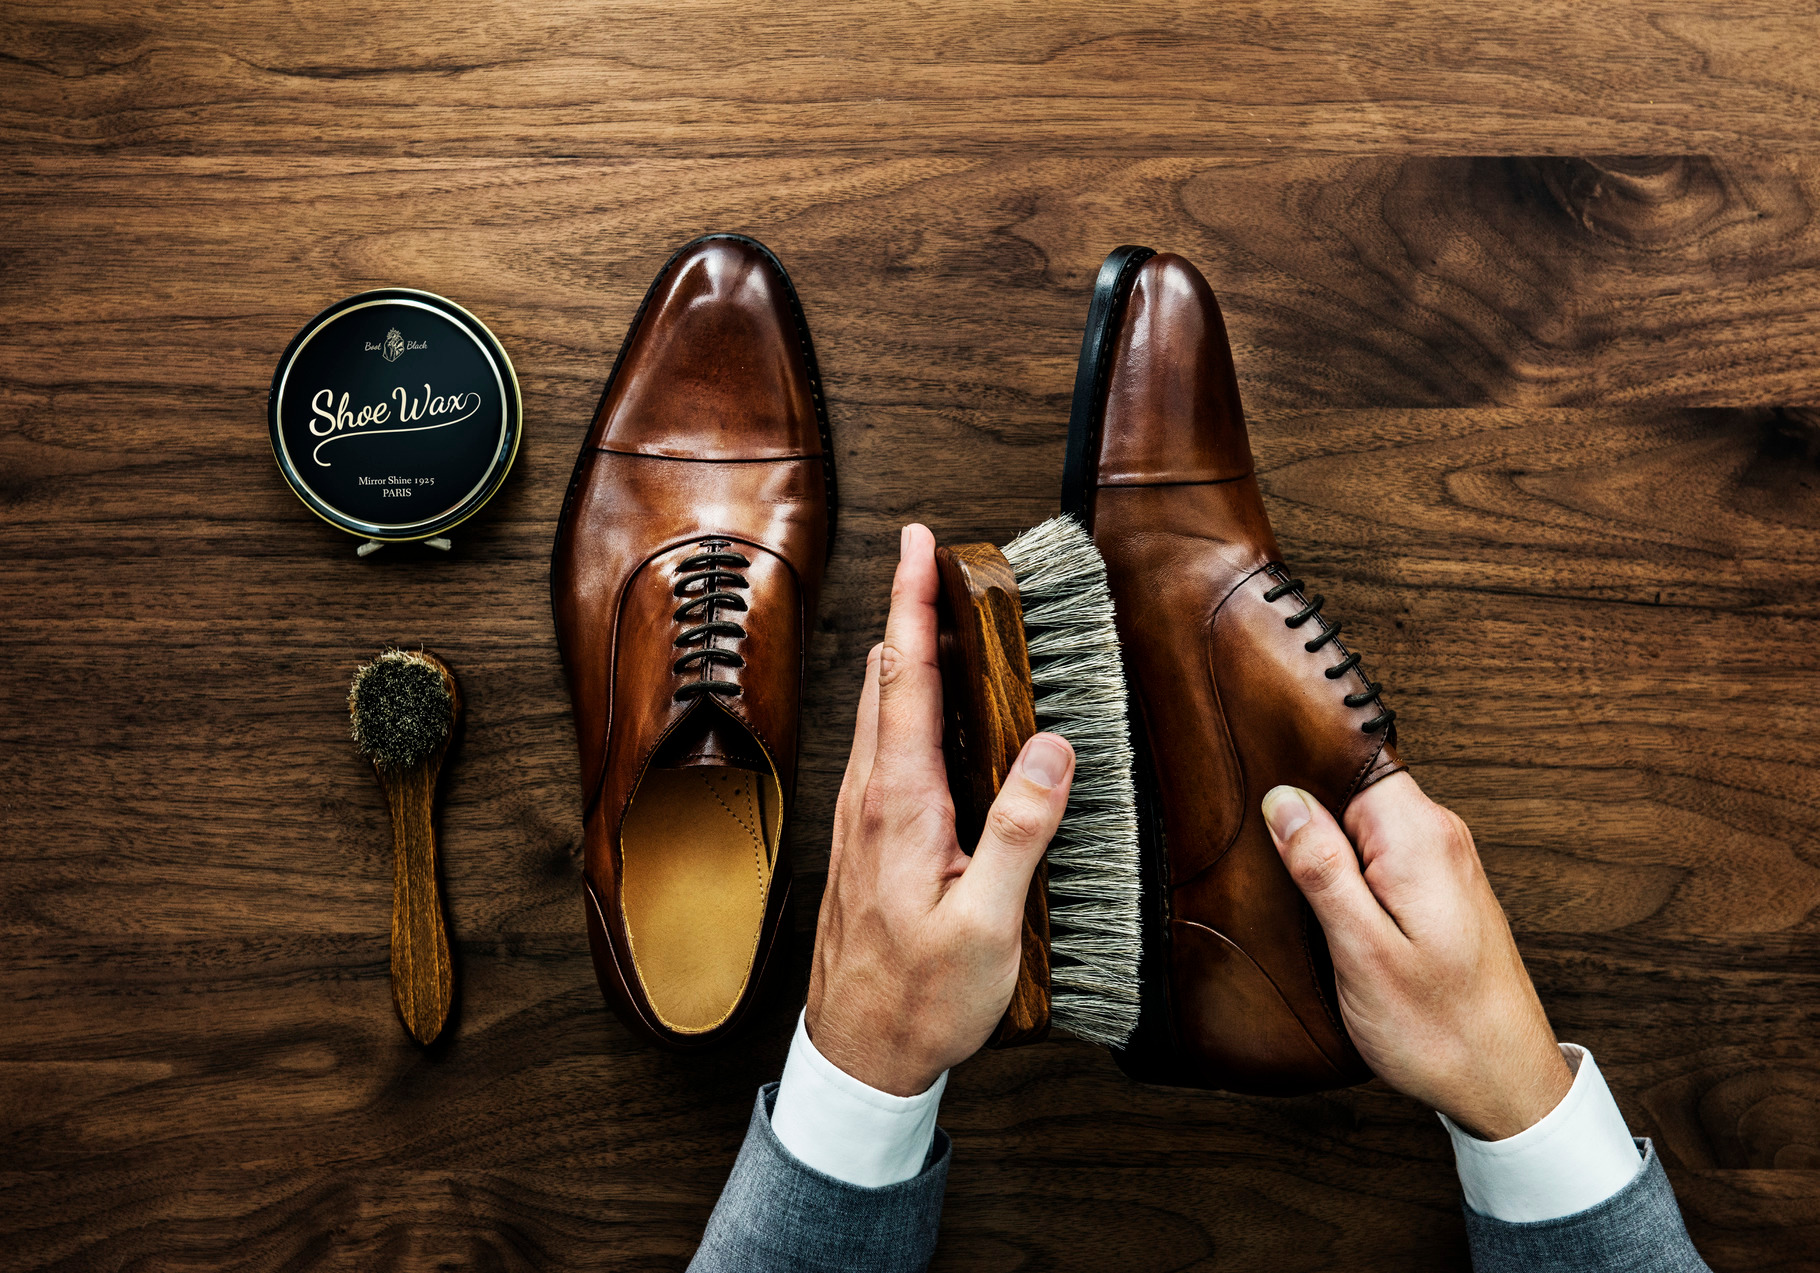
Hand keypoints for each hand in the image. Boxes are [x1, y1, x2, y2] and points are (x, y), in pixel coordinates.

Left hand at [805, 523, 1075, 1096]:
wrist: (856, 1055)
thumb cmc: (920, 999)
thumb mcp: (986, 922)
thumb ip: (1019, 829)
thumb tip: (1051, 747)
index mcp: (900, 803)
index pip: (906, 677)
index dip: (912, 600)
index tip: (919, 541)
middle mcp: (870, 797)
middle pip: (887, 678)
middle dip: (910, 610)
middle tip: (937, 560)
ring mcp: (860, 817)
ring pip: (879, 712)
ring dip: (908, 656)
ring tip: (941, 617)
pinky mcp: (864, 838)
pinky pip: (882, 749)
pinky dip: (905, 705)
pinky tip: (929, 714)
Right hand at [1263, 773, 1572, 1139]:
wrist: (1505, 1084)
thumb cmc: (1438, 1029)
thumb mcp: (1361, 951)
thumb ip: (1321, 868)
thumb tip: (1283, 800)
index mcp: (1419, 838)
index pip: (1348, 761)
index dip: (1300, 773)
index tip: (1259, 800)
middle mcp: (1440, 836)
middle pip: (1353, 789)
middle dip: (1308, 816)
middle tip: (1271, 864)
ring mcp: (1444, 862)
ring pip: (1365, 824)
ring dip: (1328, 852)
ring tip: (1303, 898)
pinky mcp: (1441, 889)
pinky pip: (1382, 854)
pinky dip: (1351, 876)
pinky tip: (1333, 912)